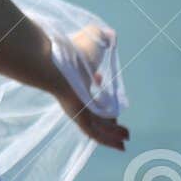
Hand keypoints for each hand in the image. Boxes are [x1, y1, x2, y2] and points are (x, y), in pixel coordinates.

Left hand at [53, 21, 129, 149]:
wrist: (54, 61)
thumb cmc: (71, 49)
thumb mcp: (92, 37)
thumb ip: (101, 35)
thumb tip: (110, 34)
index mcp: (78, 80)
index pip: (90, 90)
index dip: (101, 92)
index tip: (106, 87)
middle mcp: (76, 97)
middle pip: (93, 113)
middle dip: (107, 121)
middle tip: (119, 126)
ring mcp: (76, 109)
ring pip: (96, 127)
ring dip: (112, 134)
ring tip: (126, 140)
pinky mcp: (78, 117)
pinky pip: (95, 133)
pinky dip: (108, 140)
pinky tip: (120, 146)